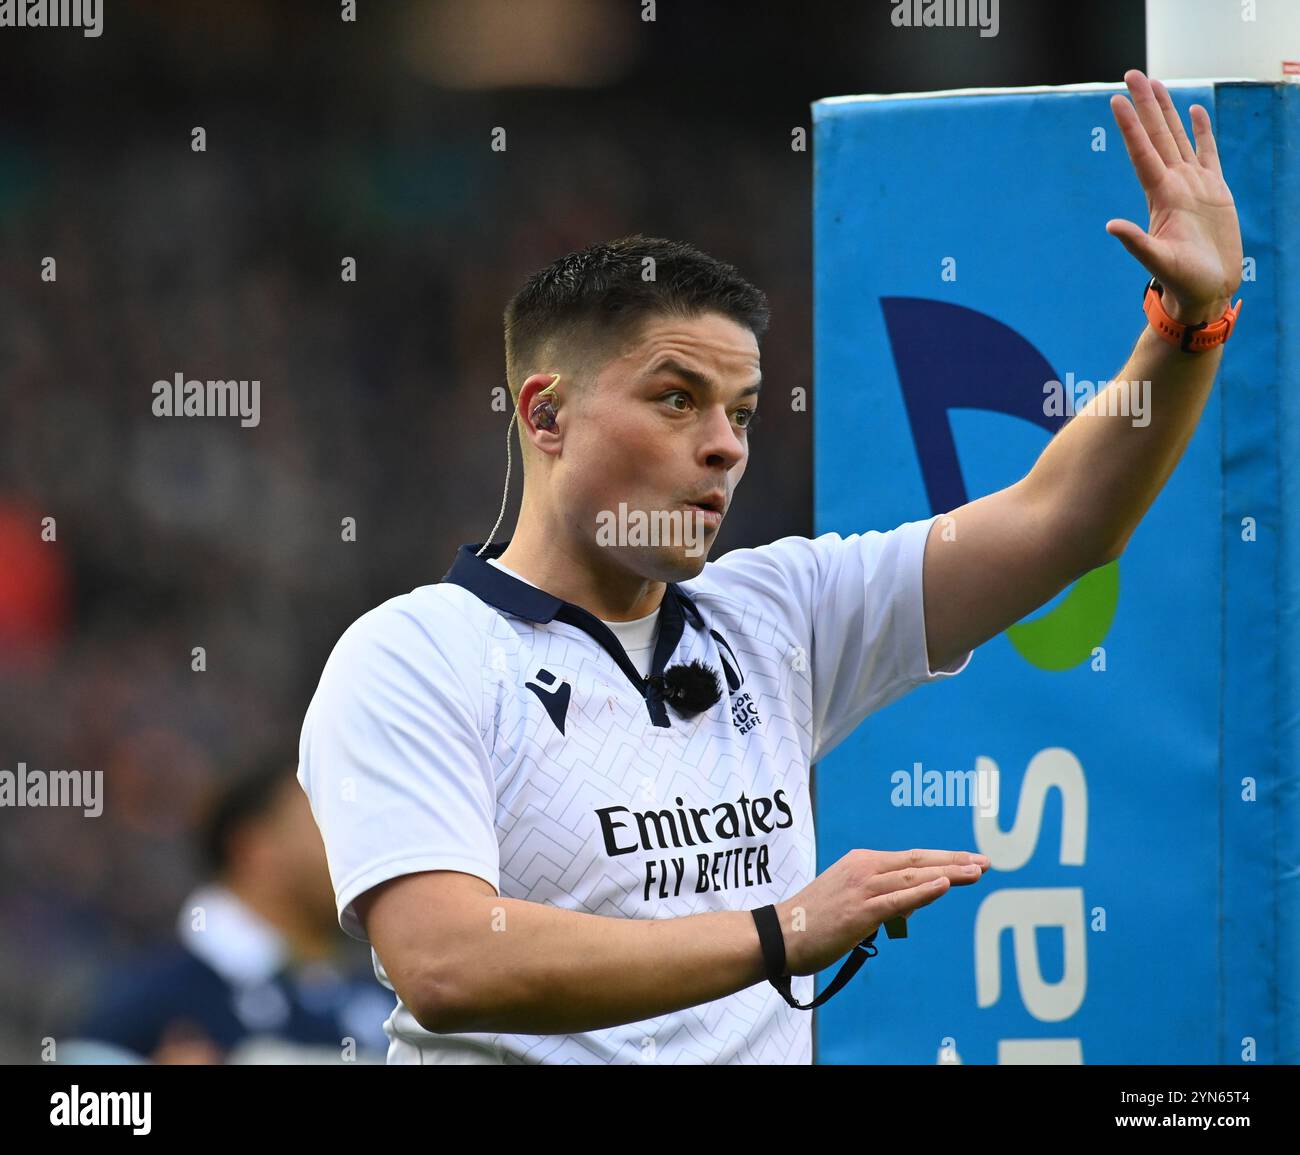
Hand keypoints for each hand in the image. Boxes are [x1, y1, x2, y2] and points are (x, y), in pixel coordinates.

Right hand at [776, 847, 989, 976]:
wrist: (780, 934)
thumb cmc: (813, 921)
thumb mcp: (848, 900)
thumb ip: (879, 899)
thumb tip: (907, 907)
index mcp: (861, 862)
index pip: (910, 858)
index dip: (943, 858)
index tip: (970, 860)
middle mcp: (864, 869)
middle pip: (918, 862)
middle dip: (954, 862)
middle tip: (985, 863)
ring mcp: (863, 889)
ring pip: (914, 877)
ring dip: (948, 873)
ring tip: (976, 872)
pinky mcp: (860, 911)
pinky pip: (898, 900)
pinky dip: (923, 891)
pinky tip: (945, 886)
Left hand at [1107, 69, 1242, 323]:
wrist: (1206, 290)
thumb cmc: (1182, 280)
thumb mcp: (1158, 261)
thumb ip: (1136, 243)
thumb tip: (1111, 226)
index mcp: (1161, 196)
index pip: (1142, 152)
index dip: (1130, 126)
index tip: (1116, 100)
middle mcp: (1174, 185)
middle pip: (1157, 136)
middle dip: (1145, 105)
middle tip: (1132, 74)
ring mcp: (1194, 185)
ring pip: (1178, 138)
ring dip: (1166, 112)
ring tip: (1155, 84)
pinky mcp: (1214, 190)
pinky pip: (1207, 153)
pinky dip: (1200, 131)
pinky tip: (1193, 112)